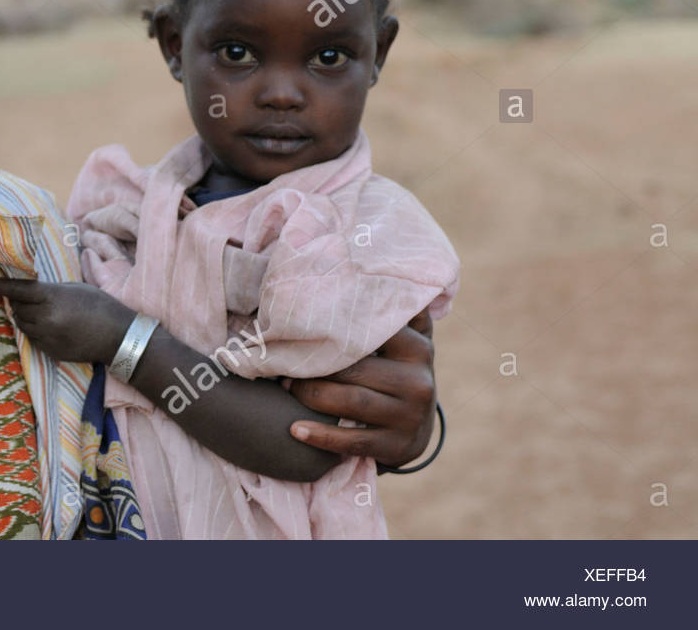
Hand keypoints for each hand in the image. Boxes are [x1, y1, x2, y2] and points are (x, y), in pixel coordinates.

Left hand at [0, 277, 134, 363]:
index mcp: (52, 297)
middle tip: (35, 299)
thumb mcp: (73, 289)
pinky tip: (57, 328)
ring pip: (22, 325)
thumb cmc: (99, 305)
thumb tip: (26, 292)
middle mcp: (46, 319)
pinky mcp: (50, 352)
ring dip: (27, 317)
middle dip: (20, 303)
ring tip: (49, 313)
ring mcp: (47, 338)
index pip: (17, 290)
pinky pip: (33, 339)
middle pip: (17, 309)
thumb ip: (47, 290)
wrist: (118, 336)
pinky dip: (37, 331)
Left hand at [283, 307, 436, 468]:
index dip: (330, 325)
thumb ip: (387, 306)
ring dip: (308, 394)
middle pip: (352, 366)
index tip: (297, 319)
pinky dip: (320, 436)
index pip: (370, 329)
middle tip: (277, 359)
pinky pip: (352, 441)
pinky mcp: (398, 447)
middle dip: (310, 363)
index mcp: (417, 346)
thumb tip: (354, 252)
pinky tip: (294, 430)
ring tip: (282, 387)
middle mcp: (420, 380)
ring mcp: (411, 416)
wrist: (414, 428)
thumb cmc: (393, 370)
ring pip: (349, 400)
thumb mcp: (401, 338)